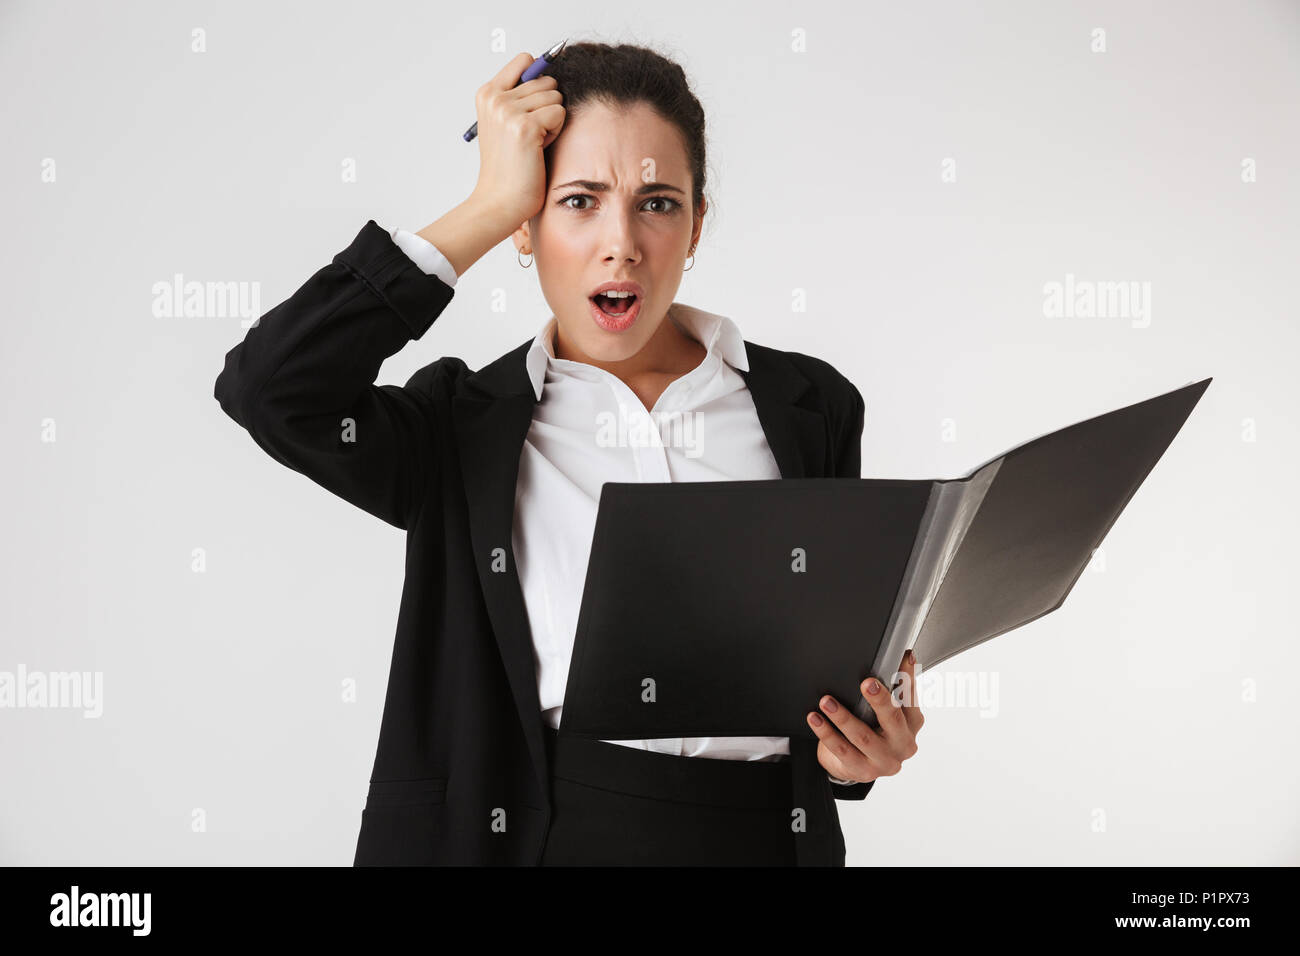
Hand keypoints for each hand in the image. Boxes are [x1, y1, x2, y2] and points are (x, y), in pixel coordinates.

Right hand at [468, 51, 566, 232]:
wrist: (500, 201)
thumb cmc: (509, 167)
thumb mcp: (505, 123)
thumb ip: (520, 97)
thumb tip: (551, 75)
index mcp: (487, 93)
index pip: (526, 60)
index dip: (539, 82)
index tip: (533, 107)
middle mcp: (495, 97)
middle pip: (546, 81)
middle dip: (547, 108)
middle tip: (530, 135)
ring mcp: (508, 110)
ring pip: (555, 97)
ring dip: (552, 121)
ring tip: (533, 143)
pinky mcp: (525, 126)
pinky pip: (559, 114)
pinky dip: (556, 132)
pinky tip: (539, 148)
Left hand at [806, 649, 923, 783]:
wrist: (861, 765)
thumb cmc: (876, 730)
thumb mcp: (889, 710)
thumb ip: (895, 687)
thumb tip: (903, 654)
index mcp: (913, 724)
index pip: (911, 696)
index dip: (907, 676)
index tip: (902, 657)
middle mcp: (903, 744)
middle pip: (892, 719)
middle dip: (879, 699)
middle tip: (866, 683)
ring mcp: (885, 761)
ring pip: (862, 737)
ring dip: (842, 717)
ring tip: (826, 701)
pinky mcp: (864, 771)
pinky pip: (842, 750)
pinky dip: (827, 733)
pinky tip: (815, 719)